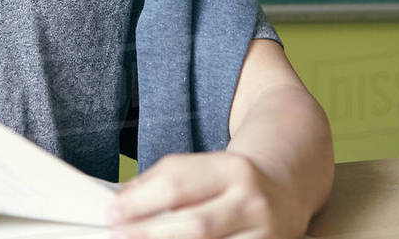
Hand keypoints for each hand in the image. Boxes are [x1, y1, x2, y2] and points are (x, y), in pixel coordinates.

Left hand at [106, 151, 310, 238]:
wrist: (287, 187)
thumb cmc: (231, 179)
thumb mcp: (203, 166)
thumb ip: (163, 179)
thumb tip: (123, 201)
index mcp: (233, 168)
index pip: (178, 185)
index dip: (140, 201)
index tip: (111, 212)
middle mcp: (252, 201)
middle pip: (194, 223)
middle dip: (149, 233)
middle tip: (116, 234)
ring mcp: (264, 233)